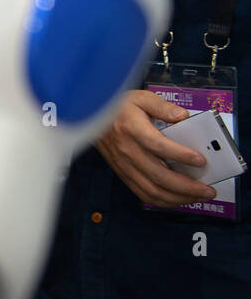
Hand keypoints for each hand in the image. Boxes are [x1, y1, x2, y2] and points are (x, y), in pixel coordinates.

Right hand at [94, 90, 216, 207]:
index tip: (200, 160)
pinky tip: (178, 199)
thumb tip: (183, 116)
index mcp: (131, 129)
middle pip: (159, 175)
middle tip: (208, 189)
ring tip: (198, 197)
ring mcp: (124, 166)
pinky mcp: (123, 174)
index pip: (157, 145)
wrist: (89, 116)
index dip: (180, 155)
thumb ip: (163, 106)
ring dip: (178, 198)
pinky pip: (144, 194)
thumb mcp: (140, 97)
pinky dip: (163, 201)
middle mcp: (127, 151)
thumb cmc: (118, 107)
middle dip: (187, 187)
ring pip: (152, 190)